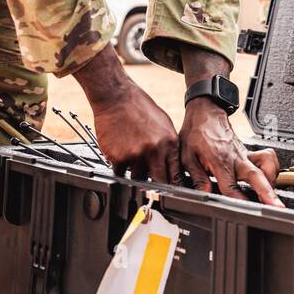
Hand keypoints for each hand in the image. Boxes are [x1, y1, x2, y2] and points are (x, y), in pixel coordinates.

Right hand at [71, 46, 180, 183]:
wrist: (116, 97)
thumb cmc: (140, 108)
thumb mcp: (164, 124)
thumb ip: (168, 146)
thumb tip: (173, 166)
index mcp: (169, 143)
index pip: (176, 174)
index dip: (175, 187)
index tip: (173, 196)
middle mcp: (154, 151)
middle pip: (159, 182)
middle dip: (157, 188)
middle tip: (154, 191)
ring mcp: (136, 156)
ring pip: (138, 179)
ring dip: (136, 174)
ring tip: (133, 158)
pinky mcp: (118, 158)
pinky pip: (121, 173)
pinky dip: (121, 168)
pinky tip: (120, 153)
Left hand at [178, 99, 282, 205]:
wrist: (205, 113)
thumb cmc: (196, 133)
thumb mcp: (187, 156)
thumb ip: (197, 176)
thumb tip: (205, 193)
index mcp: (220, 160)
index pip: (230, 185)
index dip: (238, 200)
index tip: (245, 210)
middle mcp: (236, 158)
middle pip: (257, 177)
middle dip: (268, 194)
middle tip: (277, 207)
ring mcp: (245, 154)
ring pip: (267, 167)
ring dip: (272, 182)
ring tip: (273, 198)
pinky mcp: (250, 152)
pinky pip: (268, 158)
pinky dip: (273, 169)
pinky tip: (269, 180)